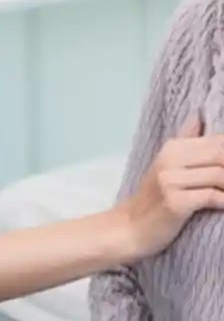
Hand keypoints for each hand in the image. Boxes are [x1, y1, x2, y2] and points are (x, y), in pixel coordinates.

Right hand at [118, 113, 223, 258]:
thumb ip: (186, 140)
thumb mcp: (167, 165)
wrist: (129, 228)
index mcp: (172, 148)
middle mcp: (169, 159)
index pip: (218, 141)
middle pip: (221, 156)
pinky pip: (212, 197)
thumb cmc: (155, 199)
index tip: (223, 173)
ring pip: (220, 176)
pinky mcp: (174, 202)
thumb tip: (198, 115)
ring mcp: (170, 180)